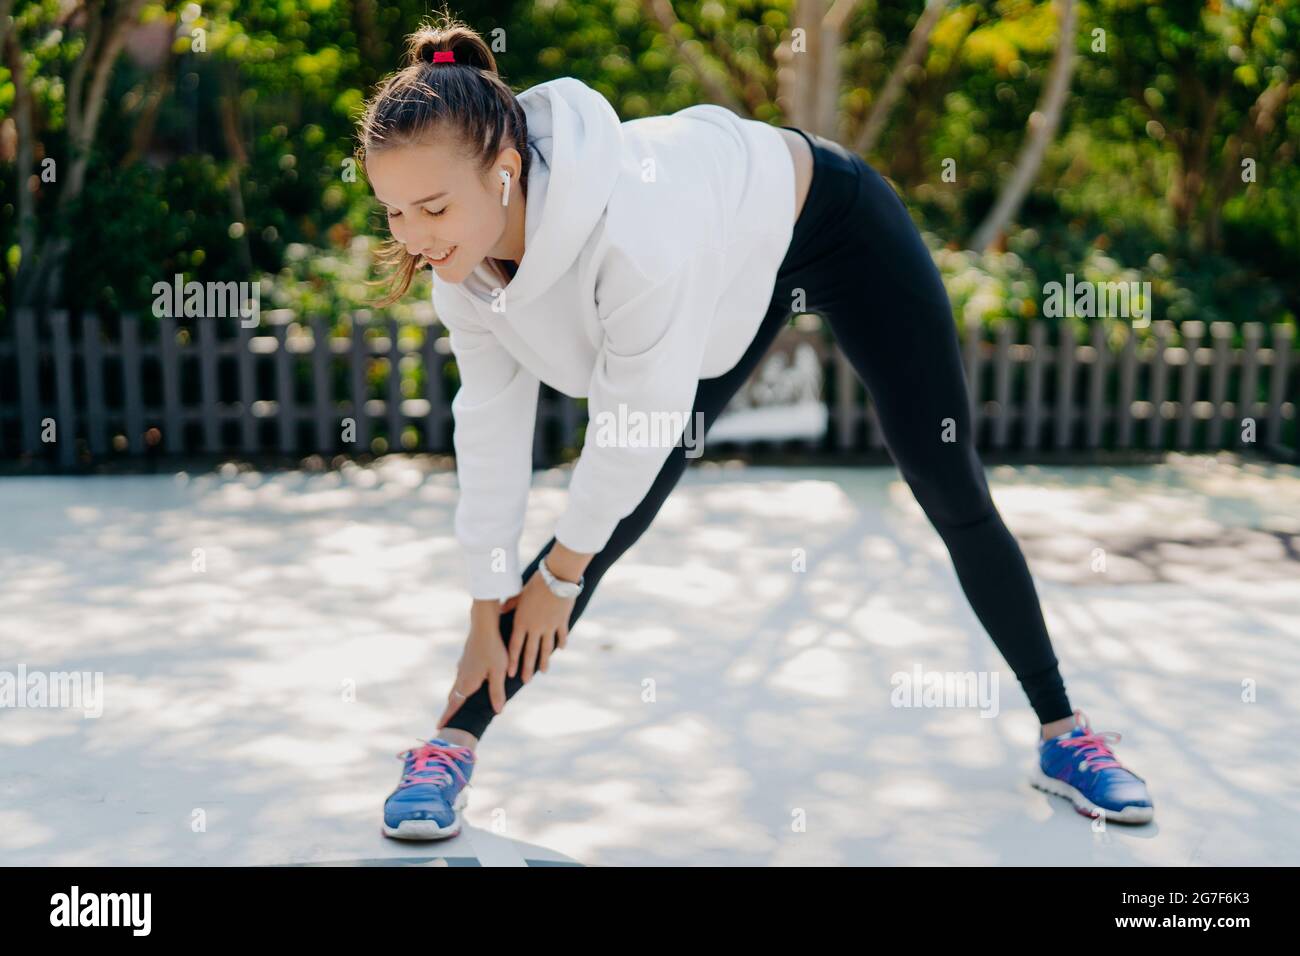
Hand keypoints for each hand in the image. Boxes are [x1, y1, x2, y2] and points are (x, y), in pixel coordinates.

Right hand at [438, 603, 510, 725]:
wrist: (484, 625)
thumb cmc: (494, 649)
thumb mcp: (499, 672)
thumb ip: (497, 692)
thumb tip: (497, 711)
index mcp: (467, 682)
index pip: (454, 704)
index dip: (447, 716)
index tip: (438, 727)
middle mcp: (462, 675)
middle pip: (453, 696)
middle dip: (450, 709)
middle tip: (445, 721)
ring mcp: (463, 666)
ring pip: (457, 685)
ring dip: (455, 696)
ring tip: (455, 705)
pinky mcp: (466, 659)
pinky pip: (461, 676)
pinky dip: (461, 685)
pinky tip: (467, 683)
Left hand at [507, 569, 575, 681]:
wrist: (557, 578)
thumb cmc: (536, 583)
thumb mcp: (520, 594)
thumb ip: (511, 605)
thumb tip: (501, 609)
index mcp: (522, 621)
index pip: (515, 646)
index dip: (513, 661)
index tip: (511, 674)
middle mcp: (535, 627)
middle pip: (530, 652)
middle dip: (527, 668)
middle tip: (525, 681)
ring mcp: (549, 626)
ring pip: (546, 648)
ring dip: (544, 661)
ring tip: (543, 671)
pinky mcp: (562, 622)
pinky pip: (561, 635)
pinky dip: (561, 642)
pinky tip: (561, 650)